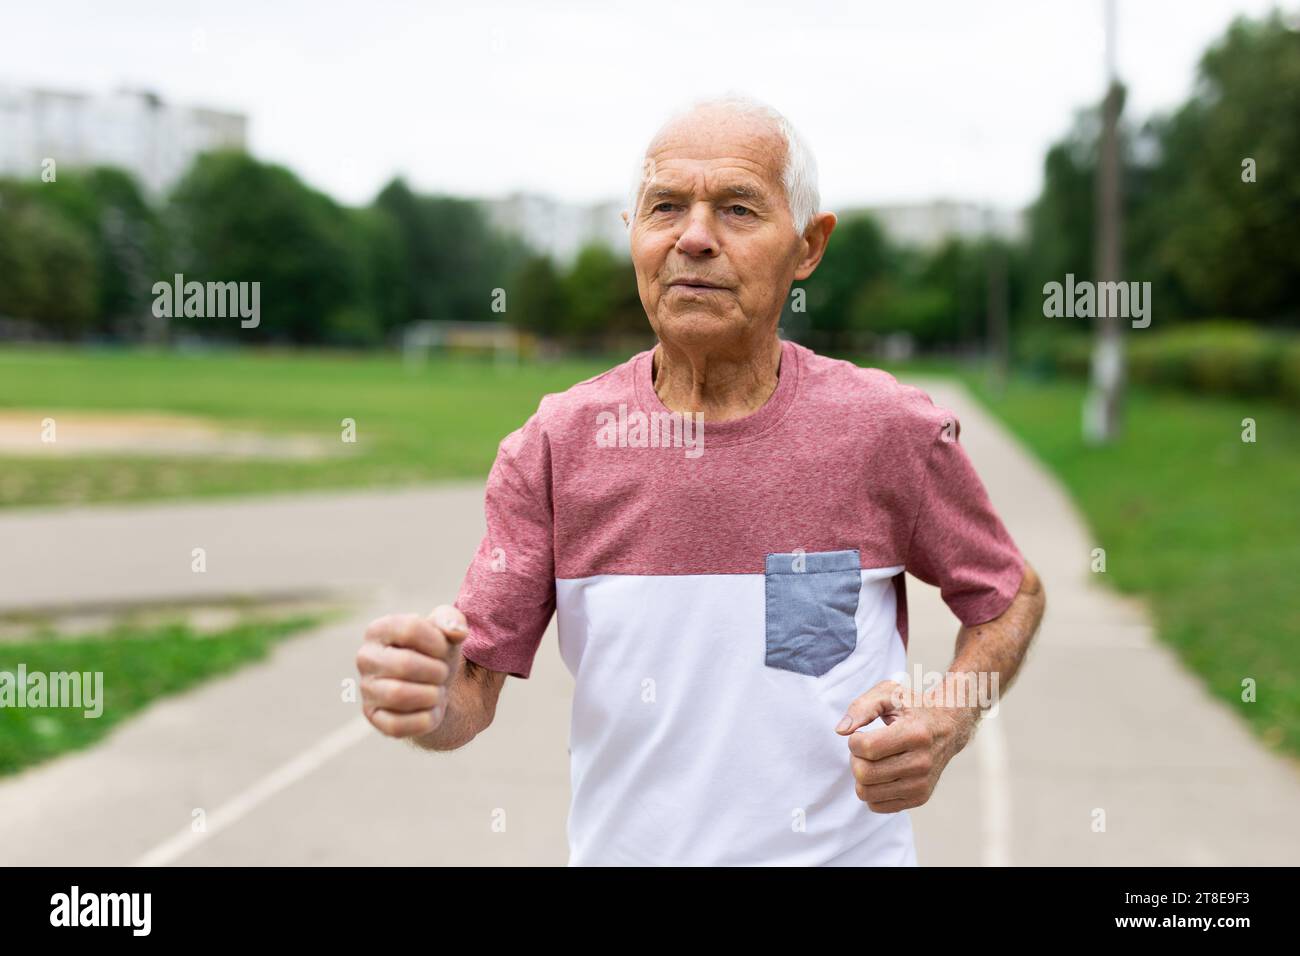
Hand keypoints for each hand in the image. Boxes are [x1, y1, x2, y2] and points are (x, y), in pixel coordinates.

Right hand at [356, 604, 467, 737]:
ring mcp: (367, 689)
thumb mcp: (448, 631)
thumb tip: (456, 632)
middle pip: (405, 664)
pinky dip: (425, 719)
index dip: (438, 642)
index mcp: (379, 629)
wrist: (437, 687)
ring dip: (432, 694)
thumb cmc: (436, 653)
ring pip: (398, 695)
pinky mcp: (374, 717)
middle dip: (436, 671)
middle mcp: (366, 658)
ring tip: (437, 691)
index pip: (410, 629)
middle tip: (442, 673)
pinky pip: (397, 725)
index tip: (445, 649)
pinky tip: (431, 711)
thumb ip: (453, 620)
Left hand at [835, 679, 976, 812]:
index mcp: (916, 734)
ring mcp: (922, 784)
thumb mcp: (889, 694)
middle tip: (865, 748)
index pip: (867, 748)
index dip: (854, 740)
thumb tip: (841, 731)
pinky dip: (870, 790)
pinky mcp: (920, 798)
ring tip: (872, 761)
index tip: (862, 734)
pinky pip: (877, 805)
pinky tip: (880, 774)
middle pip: (864, 773)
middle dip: (855, 758)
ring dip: (861, 775)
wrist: (949, 727)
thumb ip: (861, 707)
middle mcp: (922, 763)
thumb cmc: (914, 707)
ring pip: (867, 793)